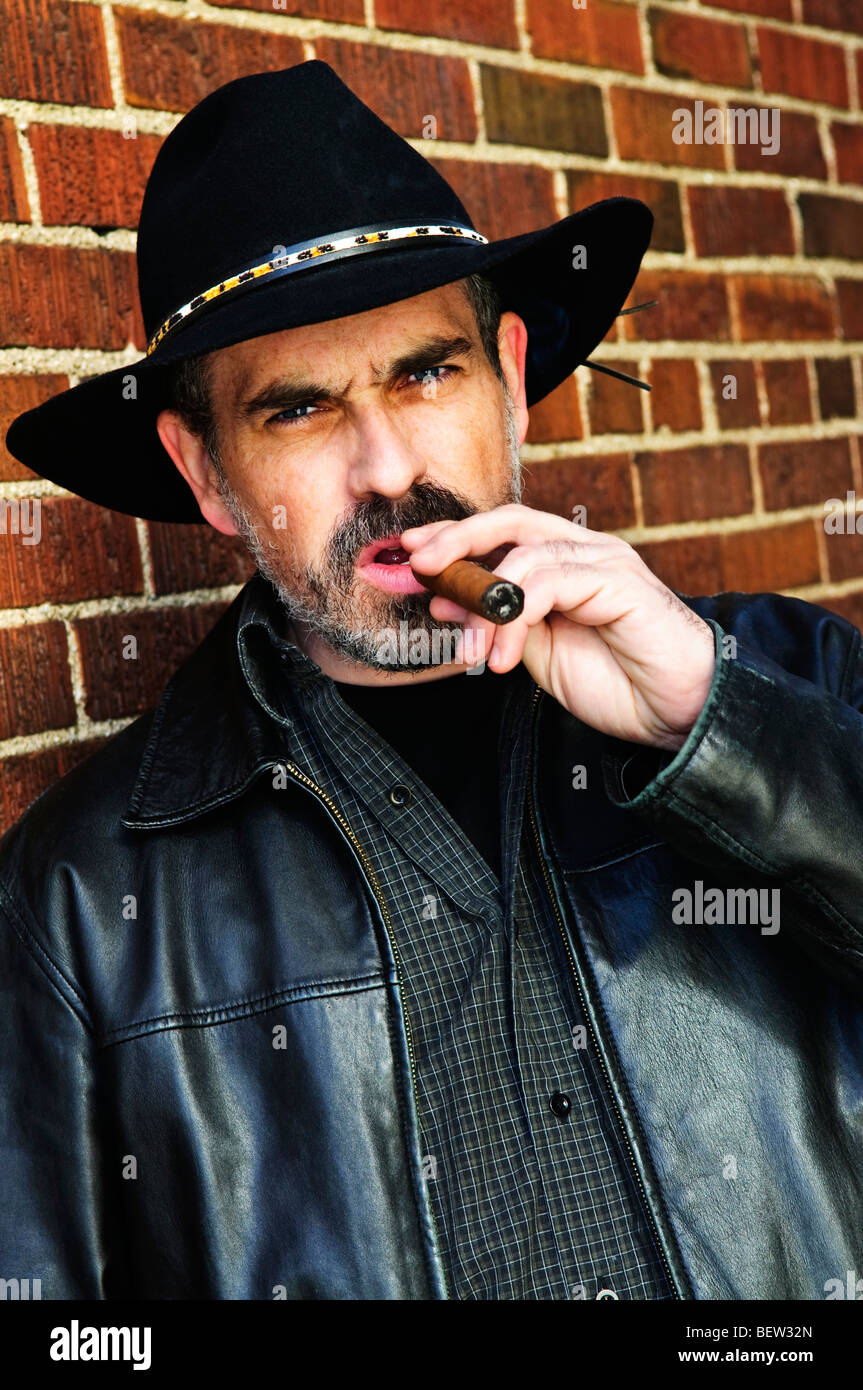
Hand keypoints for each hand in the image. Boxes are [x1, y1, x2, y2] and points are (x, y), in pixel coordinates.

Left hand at [401, 503, 715, 750]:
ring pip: (524, 557)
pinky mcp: (621, 582)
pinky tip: (504, 656)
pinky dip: (514, 616)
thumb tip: (446, 602)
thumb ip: (499, 622)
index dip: (455, 537)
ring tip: (472, 654)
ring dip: (484, 607)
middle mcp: (586, 552)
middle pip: (511, 522)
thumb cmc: (619, 683)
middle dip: (457, 540)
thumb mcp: (539, 652)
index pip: (503, 530)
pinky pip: (551, 582)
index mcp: (567, 563)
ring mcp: (606, 562)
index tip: (411, 555)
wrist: (678, 713)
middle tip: (421, 567)